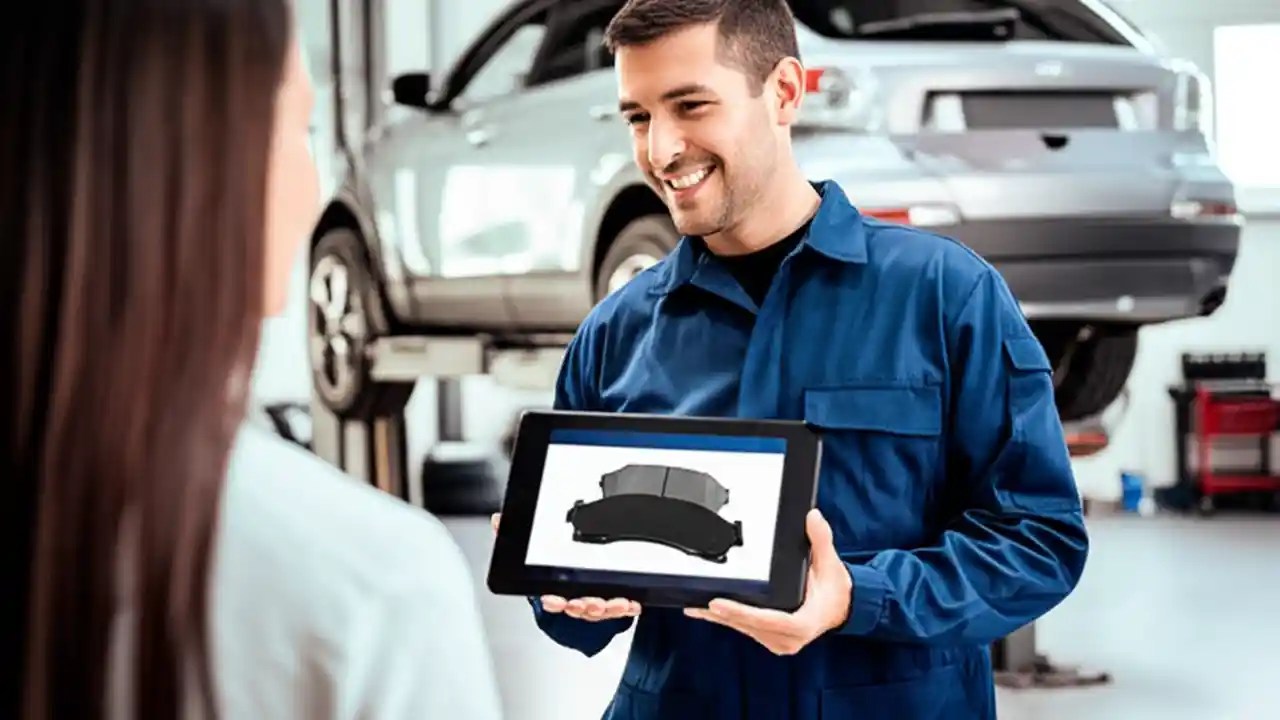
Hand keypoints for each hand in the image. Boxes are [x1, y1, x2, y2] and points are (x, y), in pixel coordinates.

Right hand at [491, 513, 641, 621]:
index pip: (551, 597)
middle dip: (584, 605)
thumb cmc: (550, 572)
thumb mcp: (530, 552)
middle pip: (578, 606)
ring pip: (599, 609)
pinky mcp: (609, 602)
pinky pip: (619, 606)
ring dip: (608, 607)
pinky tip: (633, 603)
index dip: (553, 600)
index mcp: (553, 590)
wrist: (568, 587)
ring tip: (617, 602)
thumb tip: (499, 521)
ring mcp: (591, 603)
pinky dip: (627, 605)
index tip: (553, 599)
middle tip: (590, 602)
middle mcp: (572, 600)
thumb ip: (511, 536)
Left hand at [684, 509, 850, 655]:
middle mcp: (790, 638)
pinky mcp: (770, 638)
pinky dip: (726, 619)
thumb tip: (812, 517)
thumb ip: (820, 539)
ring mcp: (779, 641)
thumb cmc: (834, 588)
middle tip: (700, 602)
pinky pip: (745, 629)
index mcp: (804, 623)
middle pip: (750, 626)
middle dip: (724, 614)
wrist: (840, 606)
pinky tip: (706, 612)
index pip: (769, 620)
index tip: (719, 604)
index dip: (742, 613)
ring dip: (720, 618)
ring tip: (695, 606)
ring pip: (744, 629)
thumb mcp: (830, 562)